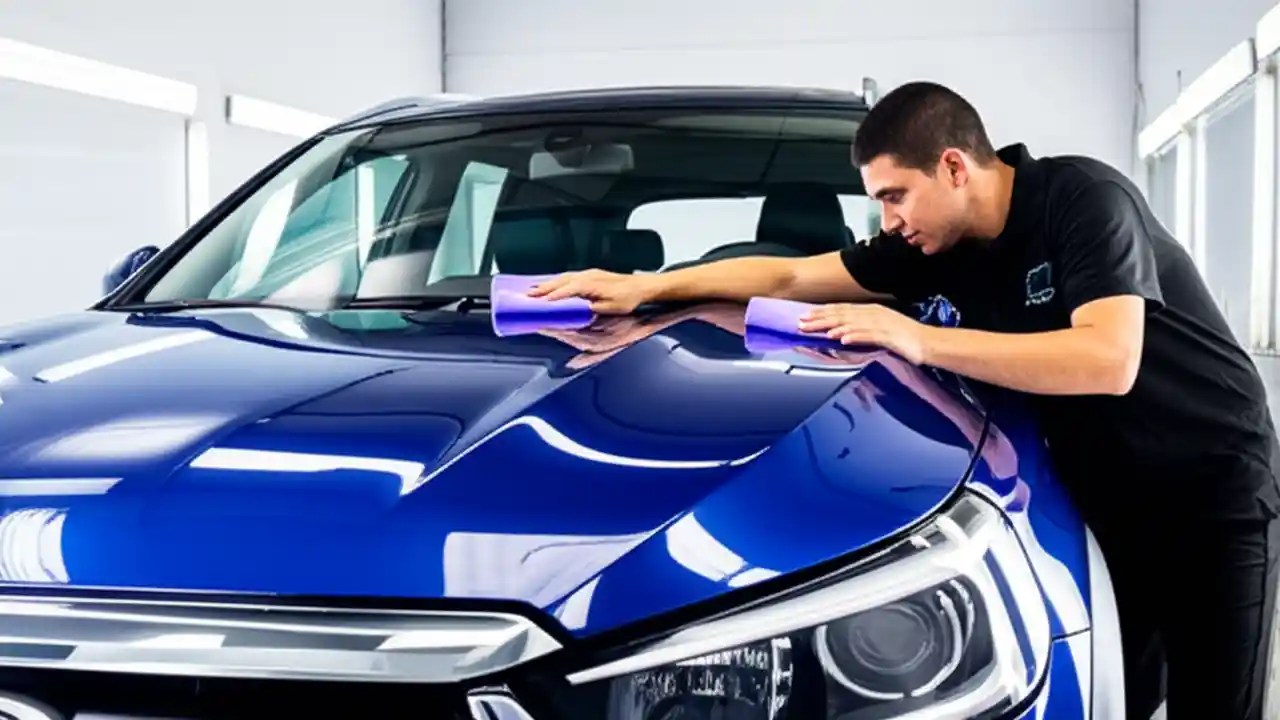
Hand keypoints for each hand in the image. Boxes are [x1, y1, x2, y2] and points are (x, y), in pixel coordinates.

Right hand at [527, 269, 657, 313]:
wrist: (641, 286)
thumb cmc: (626, 298)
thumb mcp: (609, 308)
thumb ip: (590, 309)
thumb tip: (576, 310)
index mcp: (588, 284)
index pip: (565, 290)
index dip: (550, 297)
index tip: (537, 302)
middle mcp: (586, 276)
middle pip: (560, 281)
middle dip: (543, 288)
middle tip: (528, 295)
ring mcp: (588, 273)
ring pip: (564, 277)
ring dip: (549, 283)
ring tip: (535, 289)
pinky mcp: (592, 274)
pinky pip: (570, 276)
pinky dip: (559, 280)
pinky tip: (555, 284)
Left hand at [798, 303, 929, 363]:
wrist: (930, 344)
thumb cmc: (907, 340)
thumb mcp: (880, 331)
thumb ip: (863, 330)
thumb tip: (843, 334)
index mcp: (872, 310)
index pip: (842, 309)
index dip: (822, 312)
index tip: (805, 315)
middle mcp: (874, 313)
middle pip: (842, 314)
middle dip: (820, 317)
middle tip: (801, 321)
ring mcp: (882, 323)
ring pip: (851, 323)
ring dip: (831, 325)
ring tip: (814, 328)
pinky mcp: (890, 336)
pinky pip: (868, 335)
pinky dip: (854, 335)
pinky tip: (841, 338)